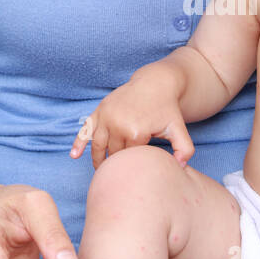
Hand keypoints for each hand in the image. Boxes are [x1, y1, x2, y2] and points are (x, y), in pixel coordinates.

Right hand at [70, 75, 193, 169]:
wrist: (156, 83)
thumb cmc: (167, 109)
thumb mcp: (179, 129)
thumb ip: (185, 150)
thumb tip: (180, 167)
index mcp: (135, 132)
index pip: (131, 160)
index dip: (135, 165)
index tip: (140, 170)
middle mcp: (117, 125)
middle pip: (114, 155)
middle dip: (118, 165)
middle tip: (122, 175)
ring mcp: (106, 117)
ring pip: (99, 147)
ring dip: (99, 161)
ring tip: (102, 171)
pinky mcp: (99, 111)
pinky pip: (86, 131)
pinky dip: (79, 144)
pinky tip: (74, 156)